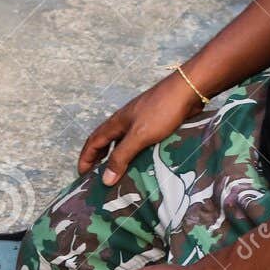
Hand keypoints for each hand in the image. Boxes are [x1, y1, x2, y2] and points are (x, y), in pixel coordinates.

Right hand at [79, 70, 202, 182]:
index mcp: (116, 123)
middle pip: (105, 141)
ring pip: (122, 141)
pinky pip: (137, 141)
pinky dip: (133, 152)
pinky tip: (141, 160)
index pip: (93, 142)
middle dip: (97, 158)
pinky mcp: (154, 122)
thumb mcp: (138, 136)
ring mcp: (139, 120)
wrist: (187, 89)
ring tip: (118, 172)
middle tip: (96, 175)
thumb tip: (105, 179)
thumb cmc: (161, 111)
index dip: (86, 159)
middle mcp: (125, 121)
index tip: (82, 175)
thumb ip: (121, 156)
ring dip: (116, 155)